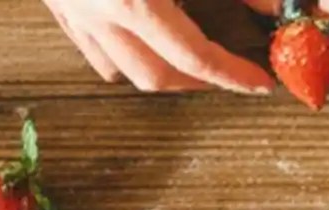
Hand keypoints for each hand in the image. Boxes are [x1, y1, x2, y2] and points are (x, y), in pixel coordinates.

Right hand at [44, 0, 275, 92]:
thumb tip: (272, 4)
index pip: (194, 55)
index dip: (233, 73)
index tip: (260, 81)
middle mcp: (99, 12)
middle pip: (155, 75)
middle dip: (198, 82)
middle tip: (229, 72)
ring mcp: (72, 9)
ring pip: (117, 68)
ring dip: (157, 71)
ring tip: (187, 59)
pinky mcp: (57, 0)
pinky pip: (89, 45)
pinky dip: (119, 53)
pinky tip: (139, 38)